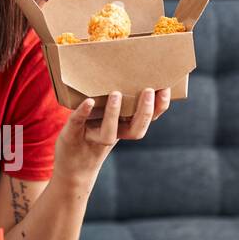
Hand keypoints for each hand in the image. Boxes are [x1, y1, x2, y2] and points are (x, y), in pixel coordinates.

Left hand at [52, 87, 171, 188]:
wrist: (72, 166)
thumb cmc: (94, 134)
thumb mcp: (109, 120)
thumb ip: (120, 103)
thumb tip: (132, 72)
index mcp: (125, 128)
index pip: (148, 119)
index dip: (159, 107)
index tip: (165, 88)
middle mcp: (113, 135)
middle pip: (135, 129)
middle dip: (144, 111)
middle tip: (148, 90)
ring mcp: (94, 137)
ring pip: (110, 132)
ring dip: (114, 113)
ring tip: (116, 94)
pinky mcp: (73, 135)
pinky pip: (79, 122)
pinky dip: (84, 112)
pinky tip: (88, 101)